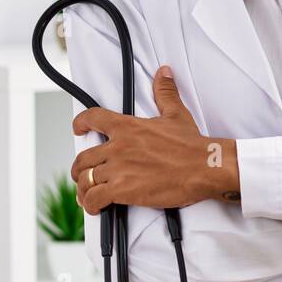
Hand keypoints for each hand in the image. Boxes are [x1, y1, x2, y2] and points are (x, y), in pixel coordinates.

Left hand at [70, 65, 221, 214]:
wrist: (203, 167)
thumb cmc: (191, 145)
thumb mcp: (176, 114)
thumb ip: (165, 93)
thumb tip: (164, 74)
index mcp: (128, 127)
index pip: (92, 118)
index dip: (80, 123)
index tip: (78, 129)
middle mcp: (118, 146)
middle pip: (84, 158)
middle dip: (79, 169)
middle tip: (82, 175)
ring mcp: (118, 169)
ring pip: (86, 180)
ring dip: (84, 189)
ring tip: (88, 195)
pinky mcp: (122, 190)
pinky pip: (95, 198)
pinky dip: (91, 204)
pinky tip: (96, 207)